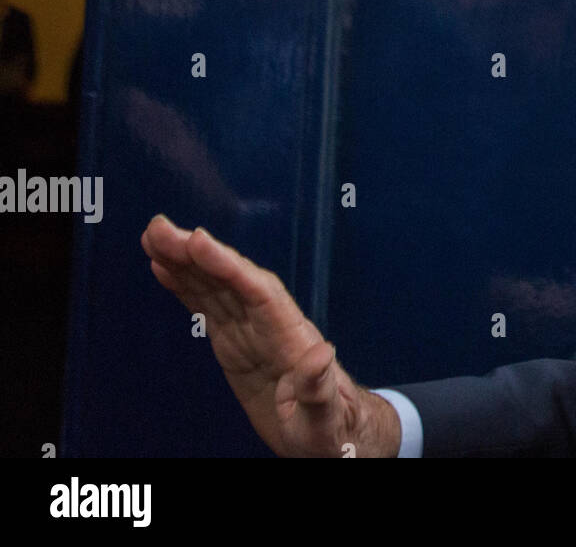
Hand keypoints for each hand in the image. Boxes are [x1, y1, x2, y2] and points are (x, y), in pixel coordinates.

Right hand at [141, 214, 400, 456]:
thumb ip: (319, 390)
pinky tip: (165, 267)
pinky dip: (186, 285)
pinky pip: (208, 306)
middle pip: (231, 280)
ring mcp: (252, 331)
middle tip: (160, 229)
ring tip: (154, 236)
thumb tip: (321, 354)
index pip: (257, 292)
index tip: (198, 241)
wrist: (332, 435)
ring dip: (186, 261)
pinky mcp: (237, 342)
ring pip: (216, 287)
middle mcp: (270, 325)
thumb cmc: (332, 427)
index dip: (227, 265)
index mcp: (291, 338)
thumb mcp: (325, 418)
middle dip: (197, 254)